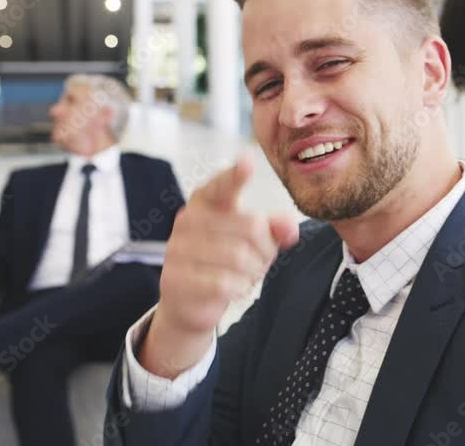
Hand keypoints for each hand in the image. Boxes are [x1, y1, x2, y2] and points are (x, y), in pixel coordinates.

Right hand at [142, 152, 298, 376]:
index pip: (222, 185)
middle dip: (266, 249)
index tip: (248, 161)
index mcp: (206, 202)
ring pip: (239, 257)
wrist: (189, 303)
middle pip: (250, 227)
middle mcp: (188, 220)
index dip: (235, 175)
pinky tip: (236, 289)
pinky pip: (223, 283)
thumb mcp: (254, 243)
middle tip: (262, 262)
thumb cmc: (224, 263)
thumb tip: (289, 225)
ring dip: (253, 272)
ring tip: (248, 276)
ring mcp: (177, 249)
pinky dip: (238, 288)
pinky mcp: (175, 278)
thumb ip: (273, 230)